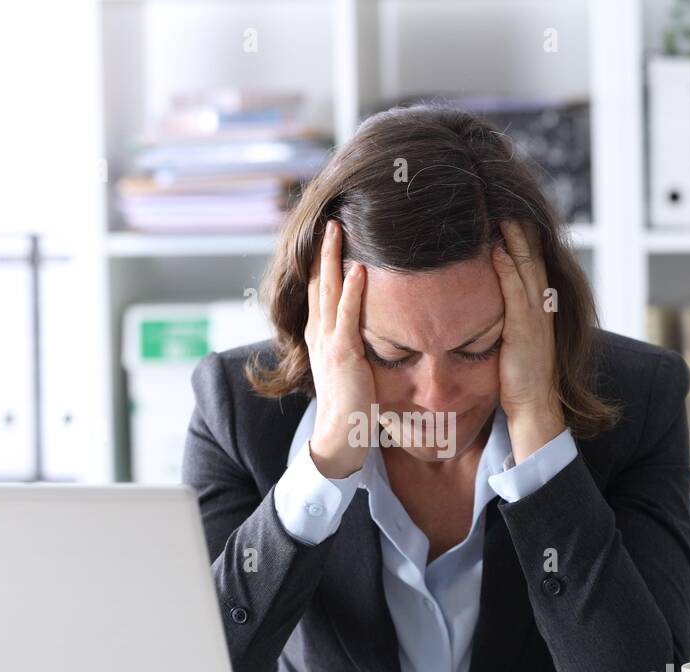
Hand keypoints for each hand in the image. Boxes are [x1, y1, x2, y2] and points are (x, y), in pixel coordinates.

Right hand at [306, 219, 373, 478]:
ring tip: (337, 228)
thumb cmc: (351, 403)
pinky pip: (347, 314)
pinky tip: (359, 268)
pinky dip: (352, 290)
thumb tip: (371, 330)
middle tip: (329, 220)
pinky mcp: (342, 353)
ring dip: (332, 257)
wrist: (339, 433)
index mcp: (320, 335)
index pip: (319, 290)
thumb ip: (355, 344)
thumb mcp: (349, 365)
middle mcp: (318, 333)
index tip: (328, 237)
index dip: (322, 263)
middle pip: (318, 282)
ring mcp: (328, 341)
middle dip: (322, 250)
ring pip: (328, 290)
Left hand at [491, 219, 565, 460]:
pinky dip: (508, 270)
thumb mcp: (512, 345)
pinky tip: (498, 251)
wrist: (534, 411)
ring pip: (527, 271)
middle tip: (507, 202)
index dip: (523, 241)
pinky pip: (516, 294)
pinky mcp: (525, 332)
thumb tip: (487, 309)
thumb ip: (504, 323)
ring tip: (502, 214)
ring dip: (515, 241)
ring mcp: (535, 320)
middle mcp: (541, 310)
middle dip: (522, 231)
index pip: (532, 268)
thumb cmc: (519, 382)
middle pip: (533, 260)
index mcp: (539, 312)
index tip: (510, 216)